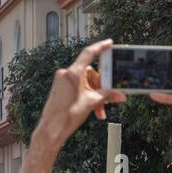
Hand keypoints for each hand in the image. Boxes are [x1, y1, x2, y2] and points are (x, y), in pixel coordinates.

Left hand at [30, 40, 123, 166]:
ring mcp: (62, 82)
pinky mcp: (60, 89)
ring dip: (94, 95)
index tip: (109, 43)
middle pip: (90, 74)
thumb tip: (121, 94)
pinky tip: (92, 109)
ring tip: (99, 110)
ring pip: (85, 84)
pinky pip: (78, 88)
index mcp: (73, 73)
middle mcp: (66, 74)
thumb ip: (107, 95)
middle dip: (101, 87)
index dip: (100, 47)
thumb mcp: (92, 103)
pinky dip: (86, 96)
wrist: (51, 129)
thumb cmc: (66, 116)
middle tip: (109, 97)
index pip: (89, 54)